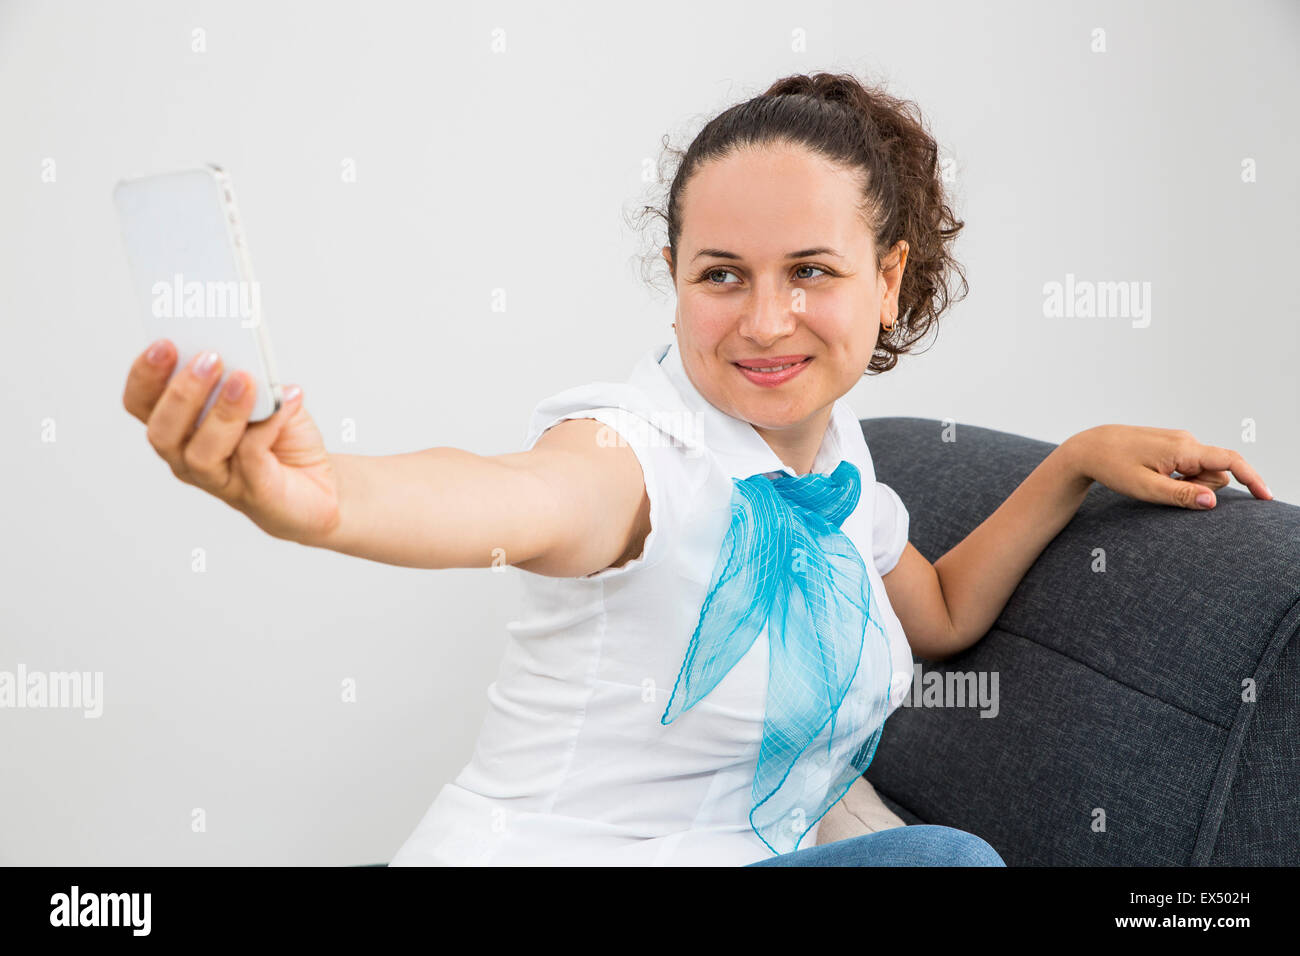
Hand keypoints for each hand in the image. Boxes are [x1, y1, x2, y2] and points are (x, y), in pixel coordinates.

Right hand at [123, 339, 341, 542]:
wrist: (319, 485)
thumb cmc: (283, 438)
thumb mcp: (264, 397)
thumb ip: (247, 377)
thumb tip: (242, 356)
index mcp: (180, 428)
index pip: (142, 404)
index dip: (145, 375)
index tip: (164, 344)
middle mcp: (188, 458)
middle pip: (162, 431)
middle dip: (181, 392)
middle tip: (209, 359)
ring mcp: (220, 480)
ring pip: (201, 453)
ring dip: (222, 411)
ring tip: (245, 380)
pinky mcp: (255, 493)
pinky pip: (251, 458)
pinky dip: (268, 424)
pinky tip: (289, 399)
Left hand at [1065, 424, 1272, 509]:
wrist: (1090, 447)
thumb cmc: (1113, 467)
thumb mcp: (1145, 488)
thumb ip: (1180, 495)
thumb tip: (1213, 501)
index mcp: (1183, 449)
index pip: (1229, 461)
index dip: (1251, 479)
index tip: (1265, 497)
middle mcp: (1187, 440)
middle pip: (1216, 473)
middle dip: (1201, 489)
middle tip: (1164, 489)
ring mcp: (1180, 441)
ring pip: (1202, 471)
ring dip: (1188, 484)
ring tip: (1155, 481)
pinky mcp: (1173, 445)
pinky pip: (1190, 467)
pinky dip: (1180, 478)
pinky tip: (1155, 476)